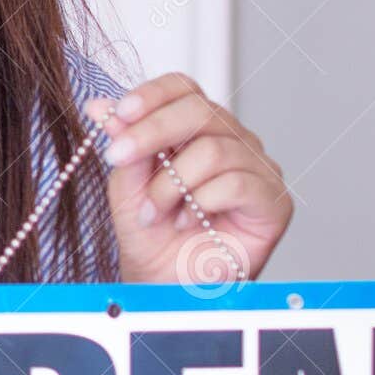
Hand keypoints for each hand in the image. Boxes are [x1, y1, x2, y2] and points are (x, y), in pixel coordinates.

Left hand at [83, 72, 292, 286]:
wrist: (166, 286)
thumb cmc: (152, 237)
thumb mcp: (126, 185)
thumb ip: (123, 144)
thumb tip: (101, 105)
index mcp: (197, 129)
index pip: (183, 88)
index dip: (151, 94)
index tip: (117, 112)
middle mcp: (232, 140)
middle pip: (199, 110)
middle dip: (150, 132)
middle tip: (117, 156)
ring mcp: (257, 168)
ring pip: (214, 150)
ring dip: (170, 184)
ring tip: (153, 213)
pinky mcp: (273, 200)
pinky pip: (235, 183)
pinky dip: (200, 203)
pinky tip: (184, 222)